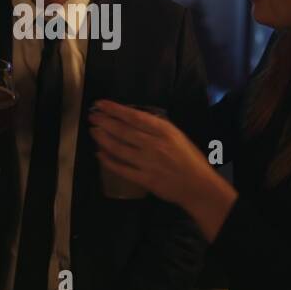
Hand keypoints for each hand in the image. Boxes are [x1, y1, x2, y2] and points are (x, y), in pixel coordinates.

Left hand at [88, 100, 237, 240]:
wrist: (198, 186)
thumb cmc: (189, 158)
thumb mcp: (176, 135)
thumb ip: (156, 127)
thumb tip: (133, 117)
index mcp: (164, 131)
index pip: (134, 117)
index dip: (115, 109)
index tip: (101, 104)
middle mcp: (154, 144)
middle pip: (123, 131)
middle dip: (104, 122)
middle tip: (92, 116)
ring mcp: (147, 162)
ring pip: (119, 148)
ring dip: (103, 139)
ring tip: (93, 131)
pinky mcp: (144, 179)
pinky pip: (121, 169)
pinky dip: (108, 161)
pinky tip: (99, 154)